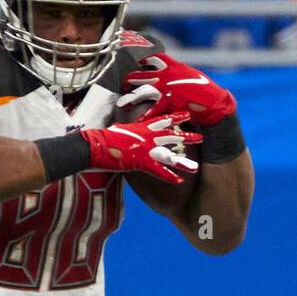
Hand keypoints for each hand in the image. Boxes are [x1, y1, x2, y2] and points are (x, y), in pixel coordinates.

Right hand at [81, 111, 200, 183]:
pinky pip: (158, 170)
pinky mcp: (141, 161)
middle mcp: (147, 136)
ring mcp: (145, 148)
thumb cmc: (102, 137)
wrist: (95, 145)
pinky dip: (168, 176)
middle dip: (187, 136)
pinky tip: (179, 181)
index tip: (188, 114)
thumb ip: (127, 128)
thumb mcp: (118, 128)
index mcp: (142, 126)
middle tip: (201, 137)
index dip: (176, 117)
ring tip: (196, 166)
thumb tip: (124, 126)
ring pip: (169, 154)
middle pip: (171, 135)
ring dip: (183, 160)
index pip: (163, 119)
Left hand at [117, 53, 236, 126]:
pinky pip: (153, 110)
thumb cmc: (205, 90)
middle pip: (144, 74)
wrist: (214, 102)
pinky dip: (144, 116)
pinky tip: (136, 121)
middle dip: (132, 78)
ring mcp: (167, 88)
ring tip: (122, 102)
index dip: (146, 59)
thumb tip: (172, 72)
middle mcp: (168, 75)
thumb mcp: (191, 75)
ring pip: (144, 90)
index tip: (139, 62)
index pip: (157, 58)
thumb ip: (179, 73)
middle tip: (123, 82)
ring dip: (132, 96)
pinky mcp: (169, 102)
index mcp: (175, 66)